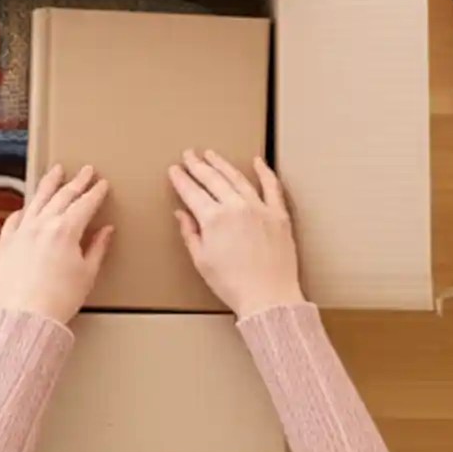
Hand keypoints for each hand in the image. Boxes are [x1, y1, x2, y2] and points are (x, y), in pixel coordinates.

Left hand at [0, 165, 114, 323]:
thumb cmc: (58, 301)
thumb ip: (97, 247)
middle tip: (86, 171)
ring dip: (49, 183)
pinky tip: (26, 207)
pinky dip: (22, 210)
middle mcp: (41, 225)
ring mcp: (20, 232)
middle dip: (77, 181)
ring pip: (36, 199)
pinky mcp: (5, 243)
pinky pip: (13, 220)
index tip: (102, 185)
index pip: (85, 203)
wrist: (29, 317)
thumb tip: (105, 231)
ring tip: (56, 171)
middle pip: (62, 195)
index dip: (96, 192)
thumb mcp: (87, 273)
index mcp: (65, 230)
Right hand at [168, 150, 303, 317]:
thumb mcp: (202, 260)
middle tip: (189, 155)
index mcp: (213, 219)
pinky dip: (264, 172)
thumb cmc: (233, 284)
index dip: (181, 179)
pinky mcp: (278, 215)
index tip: (175, 170)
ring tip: (212, 154)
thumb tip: (182, 214)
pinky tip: (257, 162)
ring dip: (222, 164)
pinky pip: (271, 187)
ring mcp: (259, 208)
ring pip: (237, 178)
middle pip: (212, 179)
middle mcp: (236, 207)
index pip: (192, 192)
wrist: (268, 297)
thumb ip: (190, 233)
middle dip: (198, 165)